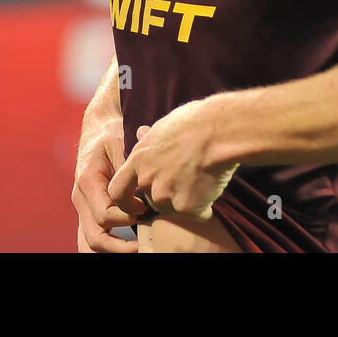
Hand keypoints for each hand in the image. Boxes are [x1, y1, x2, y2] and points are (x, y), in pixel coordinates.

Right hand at [72, 116, 139, 251]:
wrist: (97, 128)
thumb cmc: (111, 134)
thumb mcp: (120, 142)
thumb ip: (127, 166)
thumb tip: (139, 189)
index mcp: (88, 182)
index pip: (105, 215)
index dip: (127, 218)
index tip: (147, 210)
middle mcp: (81, 198)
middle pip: (95, 237)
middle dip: (120, 247)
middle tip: (143, 245)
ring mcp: (82, 207)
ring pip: (88, 242)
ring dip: (111, 251)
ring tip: (136, 249)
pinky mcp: (88, 211)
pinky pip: (91, 237)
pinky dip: (106, 247)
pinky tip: (128, 246)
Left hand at [107, 97, 238, 220]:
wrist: (220, 132)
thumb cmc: (195, 122)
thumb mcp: (164, 126)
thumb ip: (149, 138)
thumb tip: (140, 132)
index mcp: (138, 159)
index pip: (117, 190)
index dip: (125, 202)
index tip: (137, 206)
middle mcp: (148, 180)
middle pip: (152, 200)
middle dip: (168, 196)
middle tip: (187, 181)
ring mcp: (165, 194)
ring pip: (173, 209)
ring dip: (186, 202)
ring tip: (202, 179)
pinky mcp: (185, 206)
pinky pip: (194, 214)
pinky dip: (204, 207)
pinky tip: (213, 186)